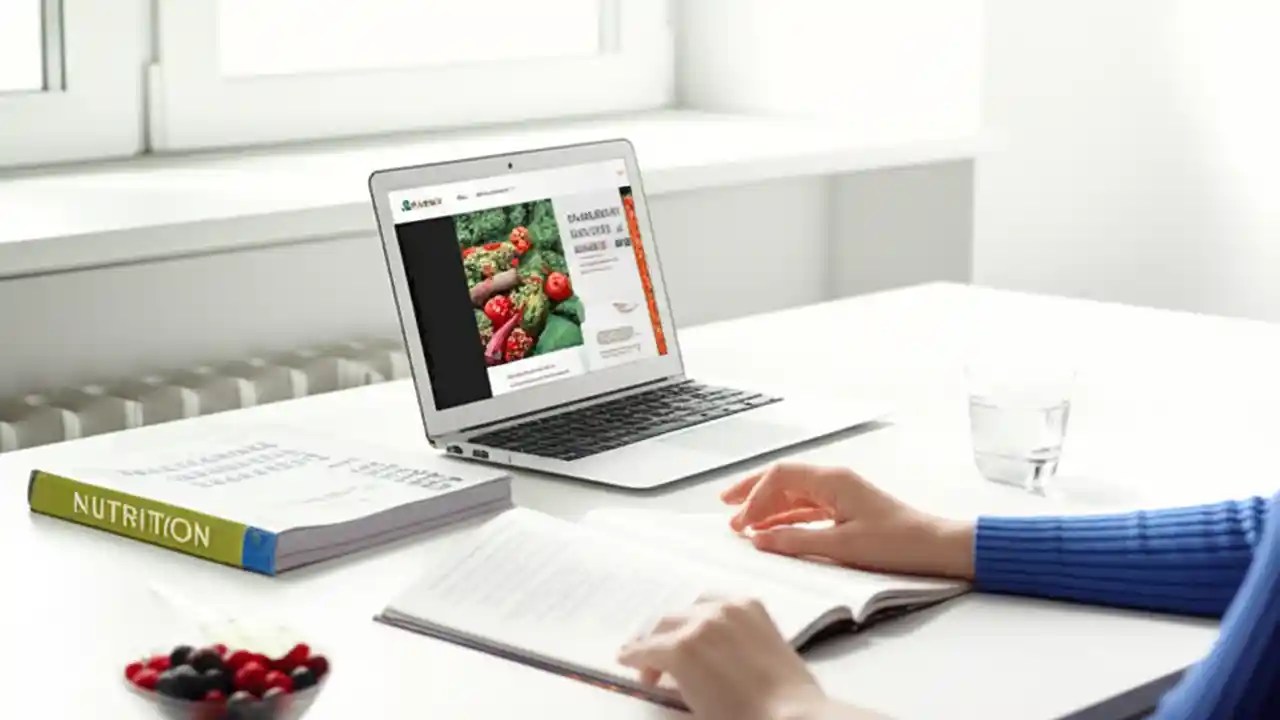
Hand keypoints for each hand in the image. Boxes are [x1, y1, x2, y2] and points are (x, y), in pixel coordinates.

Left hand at [619, 597, 872, 719]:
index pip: (708, 606)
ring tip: (648, 668)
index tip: (683, 636)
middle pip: (680, 615)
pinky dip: (635, 657)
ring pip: (662, 629)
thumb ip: (740, 646)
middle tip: (662, 657)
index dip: (691, 625)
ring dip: (655, 647)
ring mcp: (700, 627)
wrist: (791, 717)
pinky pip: (645, 651)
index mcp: (749, 606)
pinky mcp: (680, 650)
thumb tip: (712, 661)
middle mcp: (723, 608)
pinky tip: (630, 663)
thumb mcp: (767, 655)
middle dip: (670, 635)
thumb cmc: (788, 700)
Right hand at [721, 463, 974, 579]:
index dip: (755, 496)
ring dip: (767, 505)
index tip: (741, 523)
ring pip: (792, 493)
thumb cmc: (898, 543)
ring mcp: (839, 494)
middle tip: (726, 505)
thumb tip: (759, 539)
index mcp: (833, 480)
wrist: (936, 547)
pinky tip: (770, 528)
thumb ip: (796, 541)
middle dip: (752, 490)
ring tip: (742, 521)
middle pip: (782, 478)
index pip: (781, 477)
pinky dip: (784, 516)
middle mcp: (834, 481)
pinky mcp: (845, 509)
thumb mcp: (842, 546)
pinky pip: (805, 508)